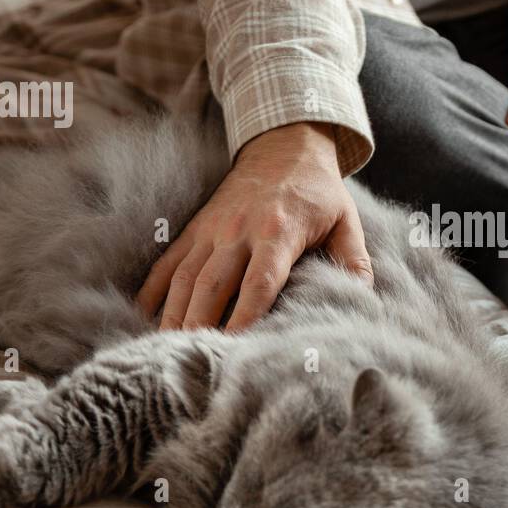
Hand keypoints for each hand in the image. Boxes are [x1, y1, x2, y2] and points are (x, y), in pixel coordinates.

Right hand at [137, 122, 372, 330]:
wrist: (283, 145)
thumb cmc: (318, 192)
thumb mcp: (346, 221)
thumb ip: (354, 262)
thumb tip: (363, 301)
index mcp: (278, 231)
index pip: (259, 282)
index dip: (246, 317)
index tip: (238, 348)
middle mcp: (237, 231)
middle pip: (211, 286)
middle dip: (200, 326)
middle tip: (194, 363)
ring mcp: (211, 230)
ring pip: (184, 279)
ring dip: (174, 317)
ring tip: (167, 352)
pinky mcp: (195, 229)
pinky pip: (168, 263)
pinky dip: (154, 292)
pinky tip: (144, 320)